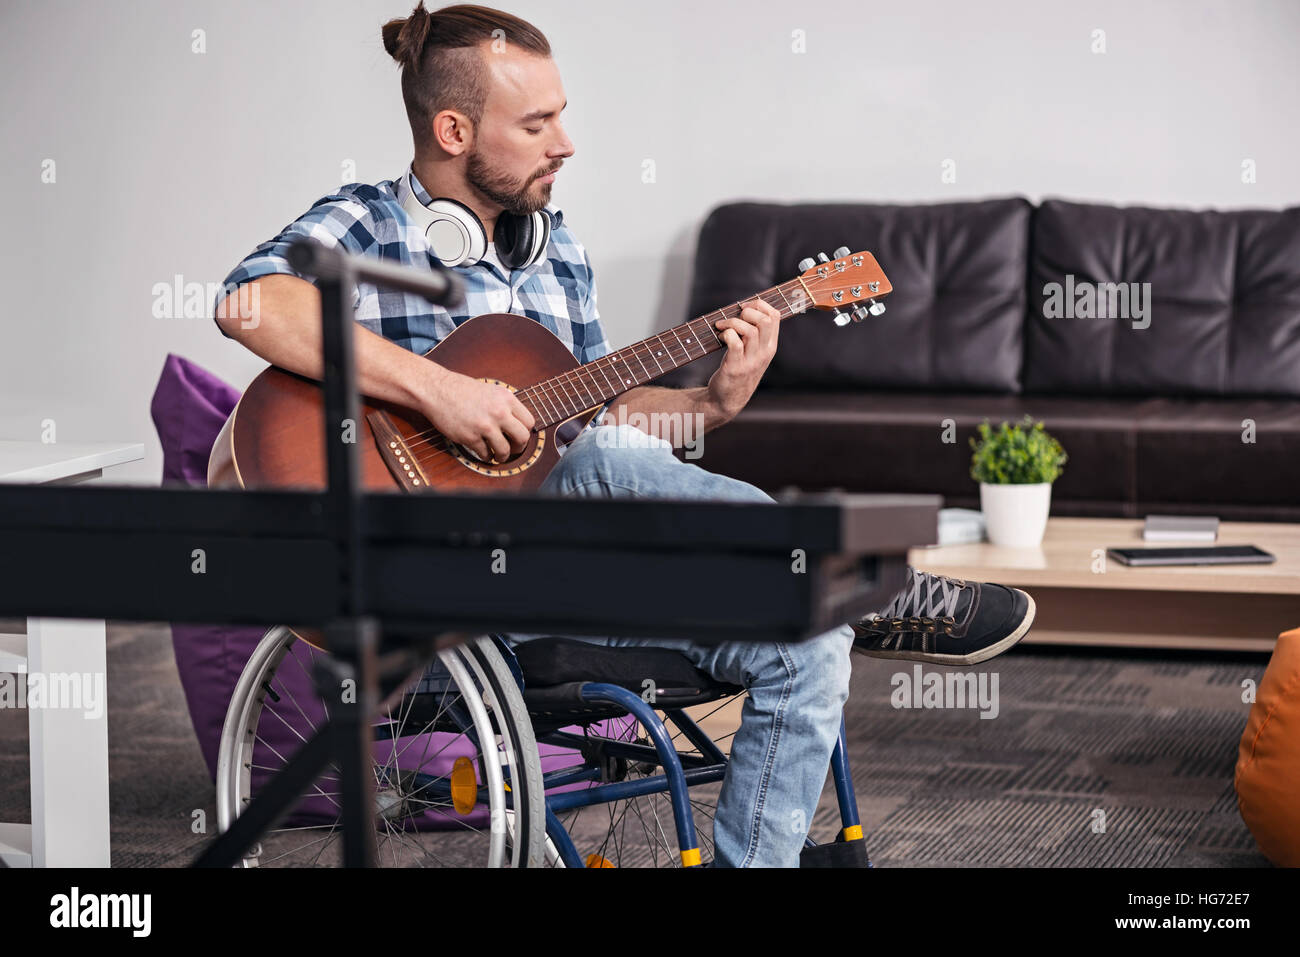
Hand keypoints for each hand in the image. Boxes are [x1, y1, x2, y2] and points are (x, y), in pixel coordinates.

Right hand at [421, 369, 534, 462]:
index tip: (519, 437)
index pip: (529, 421)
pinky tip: (484, 453)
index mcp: (506, 398)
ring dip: (502, 457)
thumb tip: (518, 423)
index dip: (525, 432)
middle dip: (519, 448)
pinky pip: (485, 454)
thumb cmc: (462, 390)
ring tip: (498, 456)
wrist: (437, 390)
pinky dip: (486, 456)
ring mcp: (485, 425)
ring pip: (505, 450)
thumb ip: (505, 405)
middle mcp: (499, 412)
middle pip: (522, 438)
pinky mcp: (470, 437)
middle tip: (513, 450)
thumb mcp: (491, 390)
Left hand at [706, 298, 779, 419]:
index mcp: (770, 346)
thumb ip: (755, 334)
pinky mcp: (736, 368)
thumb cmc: (738, 370)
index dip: (760, 305)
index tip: (744, 307)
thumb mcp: (754, 353)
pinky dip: (726, 335)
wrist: (728, 399)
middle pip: (766, 320)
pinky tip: (720, 337)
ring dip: (732, 323)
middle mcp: (764, 353)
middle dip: (748, 311)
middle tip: (734, 317)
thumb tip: (744, 307)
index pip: (775, 316)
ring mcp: (751, 361)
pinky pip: (735, 344)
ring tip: (722, 326)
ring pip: (750, 330)